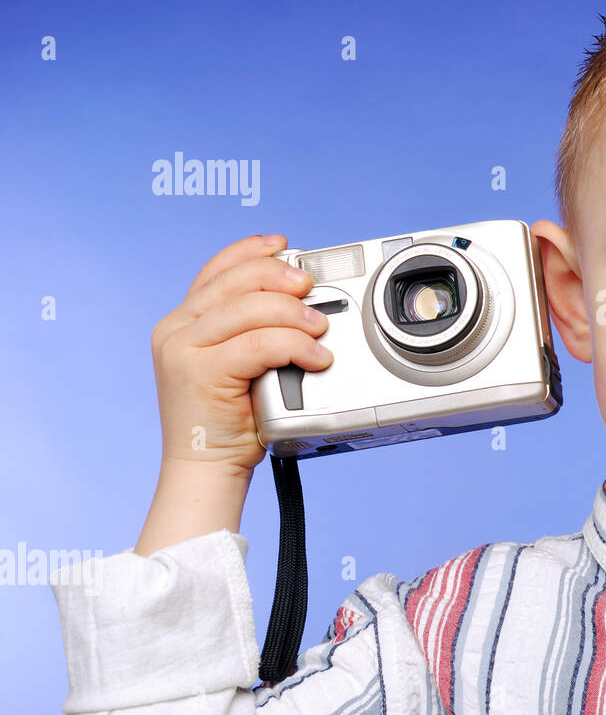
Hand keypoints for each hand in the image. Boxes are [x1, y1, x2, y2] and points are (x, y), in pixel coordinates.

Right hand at [149, 233, 332, 481]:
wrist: (206, 468)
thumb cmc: (231, 422)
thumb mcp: (238, 365)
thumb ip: (251, 331)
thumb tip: (300, 301)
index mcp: (183, 322)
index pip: (217, 271)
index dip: (251, 251)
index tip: (284, 245)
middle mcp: (176, 329)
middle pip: (235, 282)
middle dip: (280, 278)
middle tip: (311, 290)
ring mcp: (183, 349)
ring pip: (249, 310)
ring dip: (293, 314)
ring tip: (319, 328)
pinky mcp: (200, 371)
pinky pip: (259, 344)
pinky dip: (294, 345)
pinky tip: (313, 355)